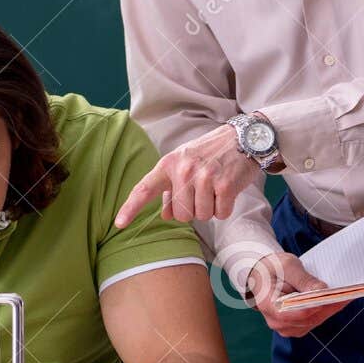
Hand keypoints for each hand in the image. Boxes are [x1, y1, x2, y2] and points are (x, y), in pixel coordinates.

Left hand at [115, 123, 269, 227]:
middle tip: (203, 191)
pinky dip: (225, 208)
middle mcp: (184, 170)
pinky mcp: (224, 185)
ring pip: (201, 217)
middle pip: (181, 215)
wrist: (244, 138)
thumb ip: (171, 189)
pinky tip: (227, 190)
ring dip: (210, 208)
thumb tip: (164, 215)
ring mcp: (204, 177)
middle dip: (193, 210)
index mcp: (169, 164)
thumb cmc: (210, 154)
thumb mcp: (185, 164)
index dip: (131, 208)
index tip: (119, 224)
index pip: (145, 188)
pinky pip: (219, 214)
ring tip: (216, 188)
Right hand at [247, 251, 345, 337]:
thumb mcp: (287, 266)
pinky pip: (316, 320)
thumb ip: (304, 279)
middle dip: (330, 304)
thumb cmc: (272, 268)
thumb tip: (322, 290)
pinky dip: (327, 309)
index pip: (299, 312)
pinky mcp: (297, 326)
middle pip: (310, 318)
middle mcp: (278, 322)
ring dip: (331, 307)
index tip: (336, 294)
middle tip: (350, 292)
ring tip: (348, 293)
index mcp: (269, 306)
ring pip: (316, 320)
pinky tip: (338, 299)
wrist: (262, 275)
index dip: (319, 304)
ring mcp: (287, 327)